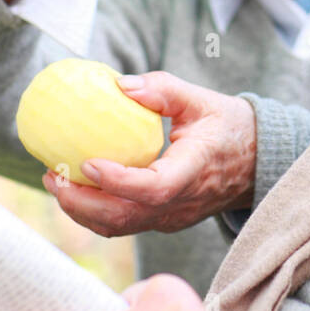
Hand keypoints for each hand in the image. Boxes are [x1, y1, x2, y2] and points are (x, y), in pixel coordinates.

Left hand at [43, 72, 256, 236]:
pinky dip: (94, 209)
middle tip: (53, 174)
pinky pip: (124, 222)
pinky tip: (77, 186)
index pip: (154, 188)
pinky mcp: (163, 220)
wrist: (256, 163)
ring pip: (119, 226)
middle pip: (125, 217)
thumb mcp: (202, 100)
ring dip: (81, 209)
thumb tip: (119, 84)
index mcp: (195, 172)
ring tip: (55, 180)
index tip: (86, 161)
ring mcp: (172, 218)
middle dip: (80, 202)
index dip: (117, 181)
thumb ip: (163, 89)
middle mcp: (182, 203)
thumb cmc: (229, 126)